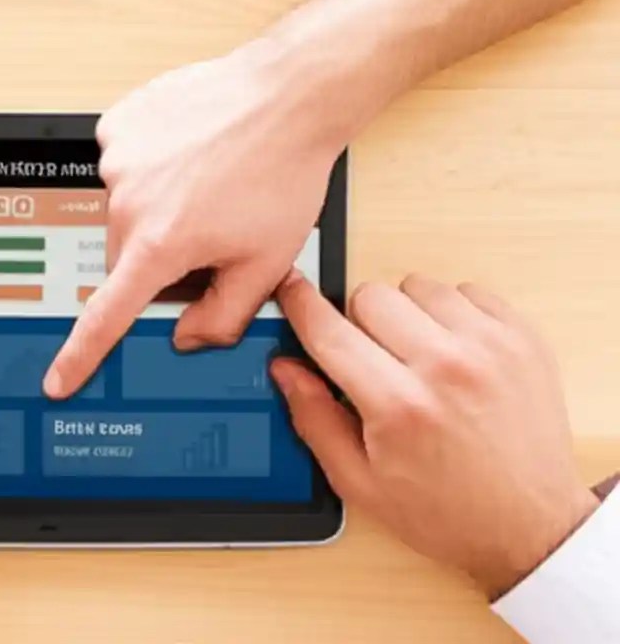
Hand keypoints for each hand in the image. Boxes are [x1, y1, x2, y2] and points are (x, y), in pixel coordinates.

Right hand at [43, 45, 345, 397]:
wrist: (288, 93)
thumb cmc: (283, 170)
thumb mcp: (267, 263)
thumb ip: (223, 315)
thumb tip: (186, 334)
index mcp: (160, 244)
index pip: (107, 315)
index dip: (80, 355)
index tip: (57, 381)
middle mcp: (128, 202)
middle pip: (123, 256)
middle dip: (157, 255)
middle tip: (208, 229)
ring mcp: (117, 159)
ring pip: (123, 208)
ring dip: (155, 205)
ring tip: (207, 178)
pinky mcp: (117, 125)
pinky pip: (121, 163)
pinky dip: (149, 165)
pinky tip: (189, 152)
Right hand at [272, 271, 600, 597]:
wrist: (530, 527)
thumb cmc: (446, 511)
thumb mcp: (359, 482)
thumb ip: (314, 418)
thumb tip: (285, 368)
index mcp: (398, 406)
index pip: (330, 332)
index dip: (300, 304)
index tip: (291, 287)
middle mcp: (446, 368)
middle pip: (370, 296)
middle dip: (359, 324)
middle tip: (372, 361)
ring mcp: (491, 348)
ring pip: (417, 286)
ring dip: (406, 314)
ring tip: (417, 356)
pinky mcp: (523, 339)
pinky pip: (467, 291)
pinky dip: (452, 313)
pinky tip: (453, 351)